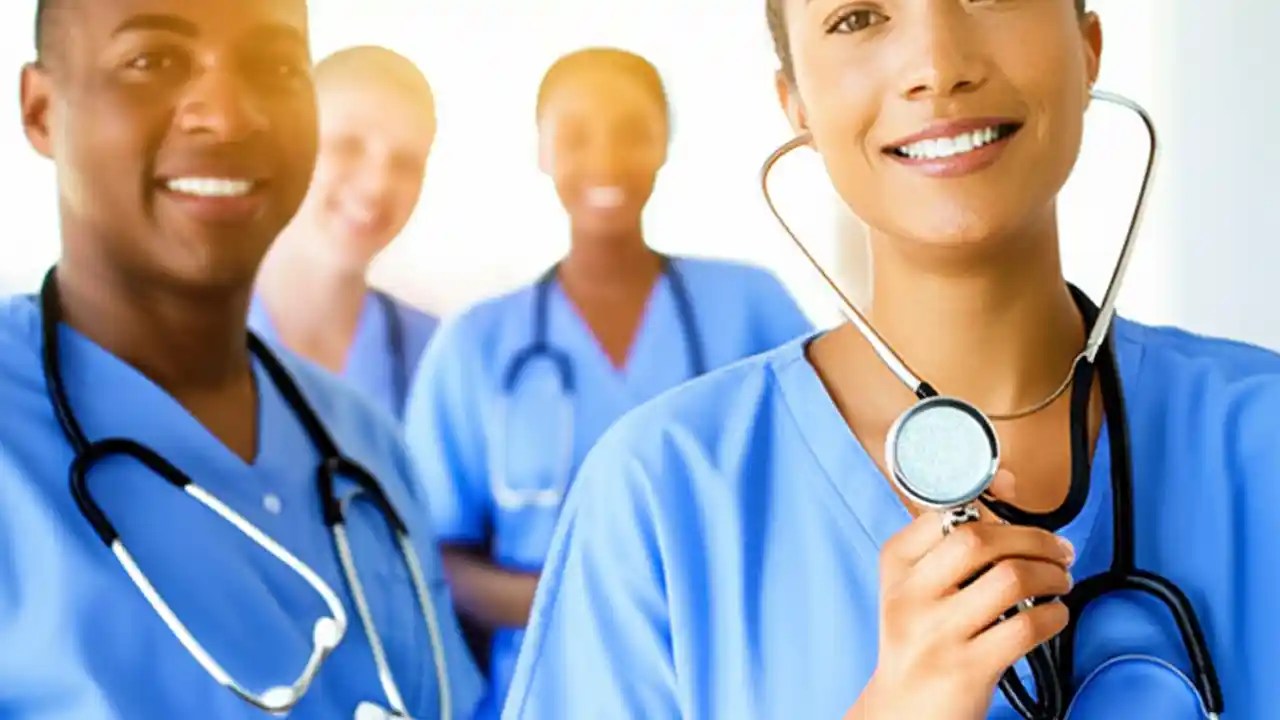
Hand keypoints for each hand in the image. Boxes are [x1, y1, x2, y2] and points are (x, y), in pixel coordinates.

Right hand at [851, 483, 1074, 718]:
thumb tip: (1005, 482)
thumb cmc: (919, 642)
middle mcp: (910, 595)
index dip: (987, 497)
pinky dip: (1054, 616)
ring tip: (1060, 579)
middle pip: (980, 540)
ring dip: (1051, 575)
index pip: (943, 513)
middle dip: (1033, 538)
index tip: (1012, 497)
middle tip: (1058, 549)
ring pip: (1010, 580)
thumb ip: (950, 542)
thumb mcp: (915, 587)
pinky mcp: (967, 668)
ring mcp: (937, 633)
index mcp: (896, 566)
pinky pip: (1026, 628)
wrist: (902, 711)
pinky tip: (1054, 615)